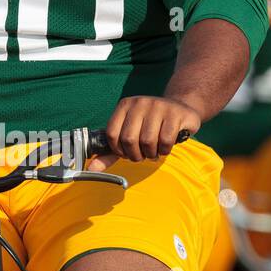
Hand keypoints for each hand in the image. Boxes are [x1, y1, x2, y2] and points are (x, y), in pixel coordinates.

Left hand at [86, 95, 200, 170]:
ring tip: (154, 151)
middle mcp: (140, 102)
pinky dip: (164, 150)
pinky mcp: (175, 113)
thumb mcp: (129, 134)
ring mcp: (158, 106)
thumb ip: (110, 152)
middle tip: (142, 155)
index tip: (126, 153)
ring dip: (151, 153)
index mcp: (124, 105)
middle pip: (129, 139)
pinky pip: (165, 140)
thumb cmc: (150, 125)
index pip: (112, 134)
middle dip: (135, 154)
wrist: (180, 108)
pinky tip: (165, 147)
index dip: (118, 150)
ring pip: (147, 141)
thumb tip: (91, 168)